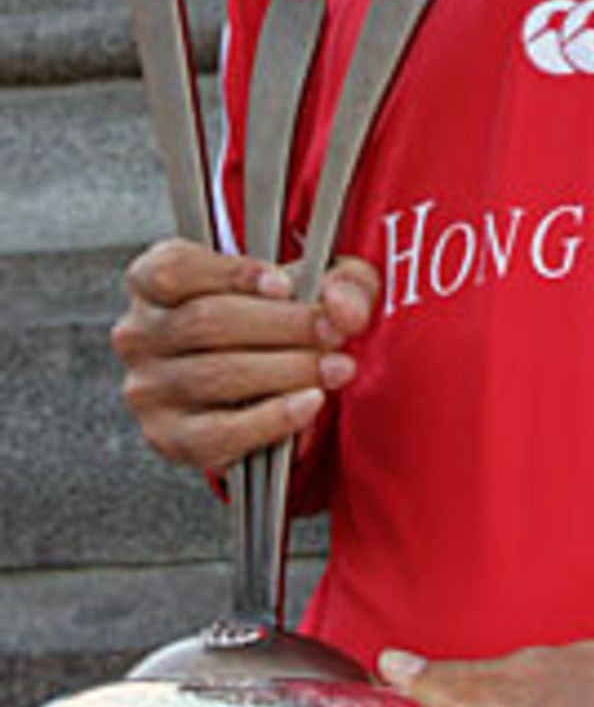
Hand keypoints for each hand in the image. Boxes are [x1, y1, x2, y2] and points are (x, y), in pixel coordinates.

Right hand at [111, 237, 378, 470]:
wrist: (266, 382)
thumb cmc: (276, 317)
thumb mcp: (315, 282)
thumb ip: (340, 282)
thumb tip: (341, 305)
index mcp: (153, 281)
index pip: (177, 270)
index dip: (233, 274)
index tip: (286, 285)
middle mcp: (139, 333)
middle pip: (206, 321)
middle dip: (282, 326)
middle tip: (332, 331)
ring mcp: (148, 389)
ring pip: (215, 374)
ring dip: (286, 371)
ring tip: (334, 367)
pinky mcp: (169, 437)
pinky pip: (219, 433)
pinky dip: (271, 418)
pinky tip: (309, 403)